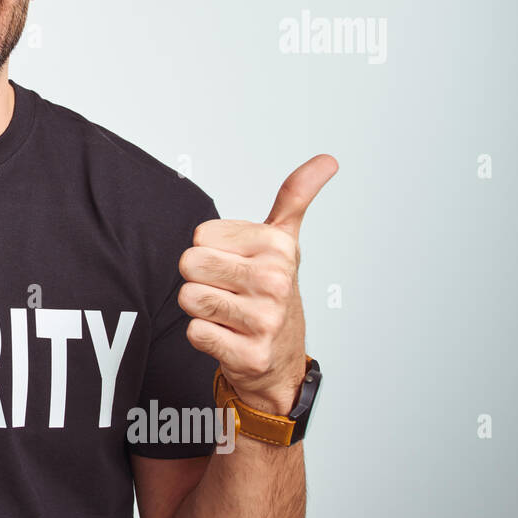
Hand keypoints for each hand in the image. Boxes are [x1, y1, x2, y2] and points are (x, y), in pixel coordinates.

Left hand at [177, 154, 337, 414]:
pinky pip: (194, 332)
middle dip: (200, 280)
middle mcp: (275, 281)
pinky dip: (204, 336)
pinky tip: (228, 337)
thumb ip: (295, 196)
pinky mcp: (250, 354)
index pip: (199, 235)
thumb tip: (328, 159)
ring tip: (228, 314)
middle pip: (189, 264)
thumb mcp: (284, 241)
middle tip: (227, 292)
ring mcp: (264, 319)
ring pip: (189, 298)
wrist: (281, 359)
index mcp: (277, 247)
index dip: (209, 252)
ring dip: (201, 309)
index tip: (235, 266)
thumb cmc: (271, 292)